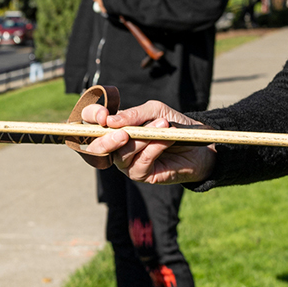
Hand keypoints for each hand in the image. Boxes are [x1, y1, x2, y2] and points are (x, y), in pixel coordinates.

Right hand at [79, 99, 216, 183]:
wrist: (198, 144)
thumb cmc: (172, 125)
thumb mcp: (155, 111)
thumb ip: (134, 114)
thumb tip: (110, 122)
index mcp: (114, 126)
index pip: (90, 121)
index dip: (92, 117)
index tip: (104, 116)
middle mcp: (116, 146)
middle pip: (97, 147)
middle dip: (107, 141)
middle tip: (122, 134)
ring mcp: (126, 162)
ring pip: (122, 154)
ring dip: (142, 139)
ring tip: (162, 126)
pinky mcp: (141, 175)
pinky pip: (140, 163)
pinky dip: (153, 148)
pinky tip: (166, 139)